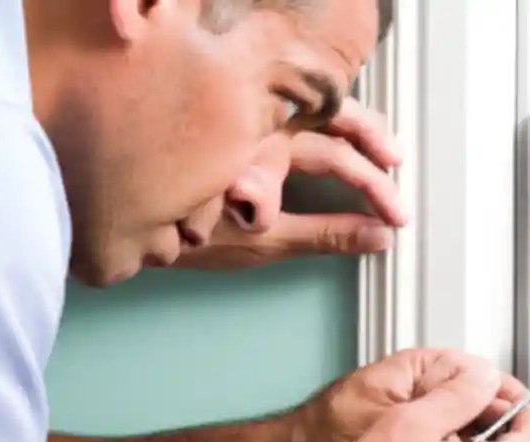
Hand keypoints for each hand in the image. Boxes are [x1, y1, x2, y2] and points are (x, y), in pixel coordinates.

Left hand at [174, 97, 405, 270]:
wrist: (134, 220)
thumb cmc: (187, 231)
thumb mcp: (264, 241)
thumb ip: (325, 234)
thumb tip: (376, 236)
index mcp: (269, 144)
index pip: (337, 156)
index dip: (372, 185)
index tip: (392, 217)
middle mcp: (261, 121)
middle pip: (334, 123)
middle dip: (371, 155)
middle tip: (395, 190)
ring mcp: (250, 121)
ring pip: (315, 112)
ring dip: (353, 131)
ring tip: (382, 153)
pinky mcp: (243, 129)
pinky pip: (292, 117)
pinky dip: (324, 125)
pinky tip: (340, 137)